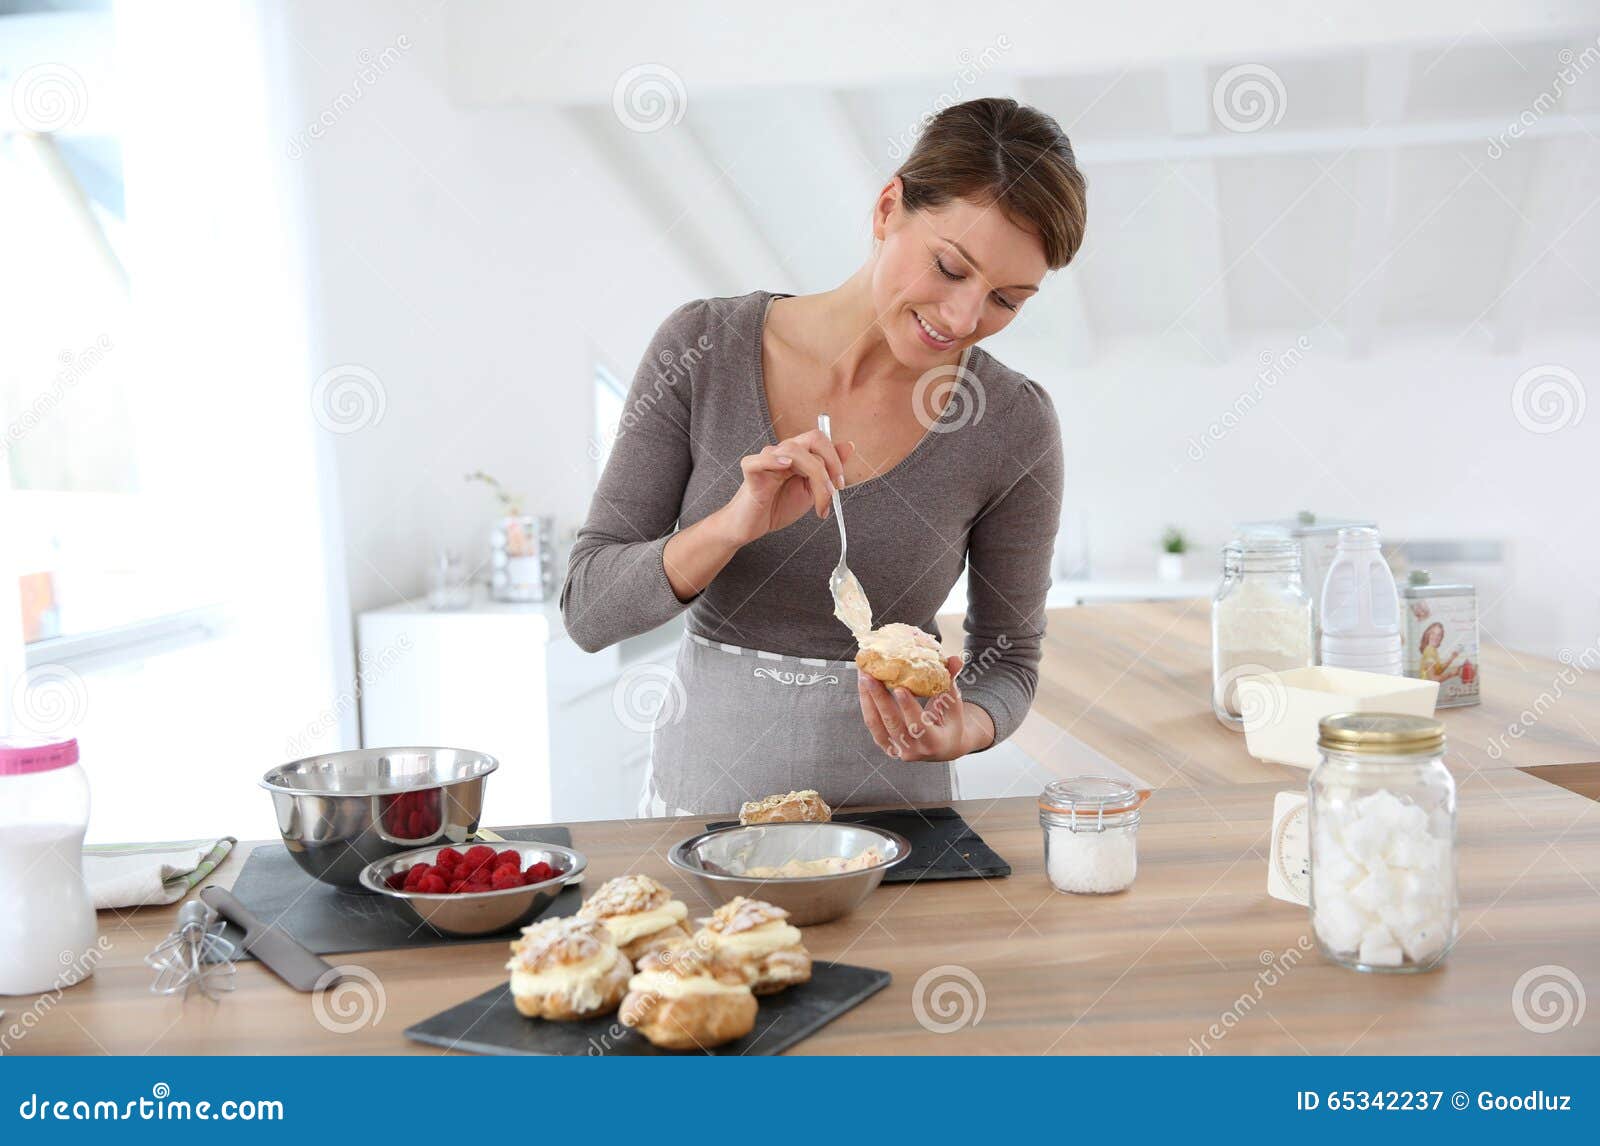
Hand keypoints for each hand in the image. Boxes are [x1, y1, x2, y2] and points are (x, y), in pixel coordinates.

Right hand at [717, 430, 853, 545]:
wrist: (752, 526)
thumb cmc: (778, 506)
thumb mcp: (811, 490)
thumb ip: (828, 469)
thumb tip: (848, 445)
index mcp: (799, 454)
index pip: (821, 441)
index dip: (836, 460)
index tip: (839, 486)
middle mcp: (783, 451)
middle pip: (813, 439)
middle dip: (830, 464)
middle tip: (833, 491)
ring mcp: (766, 459)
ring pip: (794, 450)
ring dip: (815, 476)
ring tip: (818, 503)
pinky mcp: (751, 471)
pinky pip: (760, 459)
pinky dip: (773, 460)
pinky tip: (785, 466)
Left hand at [858, 656, 989, 761]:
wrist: (944, 746)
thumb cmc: (950, 722)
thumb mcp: (954, 704)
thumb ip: (951, 681)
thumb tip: (955, 659)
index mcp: (934, 743)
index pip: (919, 726)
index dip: (909, 708)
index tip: (900, 688)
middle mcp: (913, 751)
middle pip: (892, 723)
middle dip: (879, 698)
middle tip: (871, 676)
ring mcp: (897, 749)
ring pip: (876, 723)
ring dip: (867, 698)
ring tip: (863, 675)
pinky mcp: (885, 743)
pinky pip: (872, 723)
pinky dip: (866, 703)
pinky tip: (863, 685)